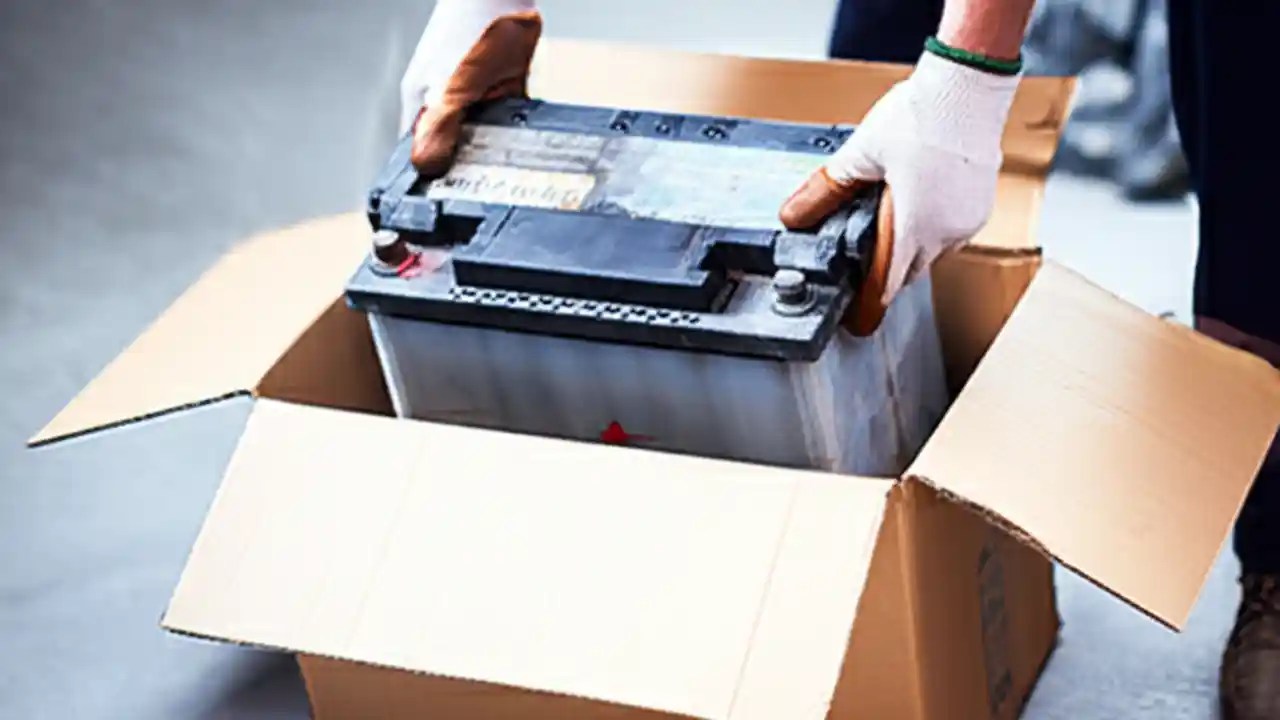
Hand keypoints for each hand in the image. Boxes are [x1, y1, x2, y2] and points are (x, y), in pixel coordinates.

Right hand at [399, 0, 540, 174]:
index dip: (431, 181)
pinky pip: (511, 125)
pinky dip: (519, 135)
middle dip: (470, 171)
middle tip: (485, 191)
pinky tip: (527, 148)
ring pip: (486, 141)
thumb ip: (441, 128)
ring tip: (508, 173)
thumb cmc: (470, 25)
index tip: (450, 200)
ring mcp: (475, 101)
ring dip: (498, 154)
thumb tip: (426, 165)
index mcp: (421, 106)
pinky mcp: (503, 94)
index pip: (419, 156)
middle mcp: (446, 107)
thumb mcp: (452, 87)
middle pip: (455, 153)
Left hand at [779, 52, 1018, 303]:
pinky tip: (915, 199)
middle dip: (885, 269)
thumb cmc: (921, 117)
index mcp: (913, 227)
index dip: (869, 306)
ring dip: (909, 246)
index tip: (857, 324)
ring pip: (931, 251)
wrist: (969, 87)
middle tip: (860, 258)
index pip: (887, 285)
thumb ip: (826, 190)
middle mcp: (945, 232)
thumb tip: (792, 217)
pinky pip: (951, 232)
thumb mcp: (861, 154)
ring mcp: (968, 221)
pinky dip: (931, 227)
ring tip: (886, 217)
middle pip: (908, 270)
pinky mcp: (981, 205)